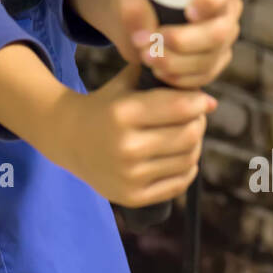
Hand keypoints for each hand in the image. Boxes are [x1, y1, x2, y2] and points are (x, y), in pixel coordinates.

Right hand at [52, 67, 216, 209]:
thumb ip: (159, 75)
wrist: (68, 139)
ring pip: (188, 159)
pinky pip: (179, 183)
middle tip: (196, 117)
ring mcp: (129, 176)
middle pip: (189, 134)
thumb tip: (203, 90)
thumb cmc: (104, 106)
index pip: (181, 107)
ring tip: (186, 135)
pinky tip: (180, 157)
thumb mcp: (125, 83)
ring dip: (194, 145)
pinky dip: (187, 168)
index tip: (205, 100)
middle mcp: (126, 147)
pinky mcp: (132, 197)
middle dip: (199, 122)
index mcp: (123, 113)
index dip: (200, 102)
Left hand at [107, 0, 244, 87]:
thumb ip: (133, 5)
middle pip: (220, 31)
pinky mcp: (213, 63)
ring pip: (210, 58)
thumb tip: (145, 33)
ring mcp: (222, 39)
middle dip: (184, 41)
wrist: (135, 19)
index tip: (187, 12)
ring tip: (146, 56)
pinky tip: (157, 70)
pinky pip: (203, 76)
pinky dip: (178, 77)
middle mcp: (224, 10)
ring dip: (175, 62)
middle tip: (153, 40)